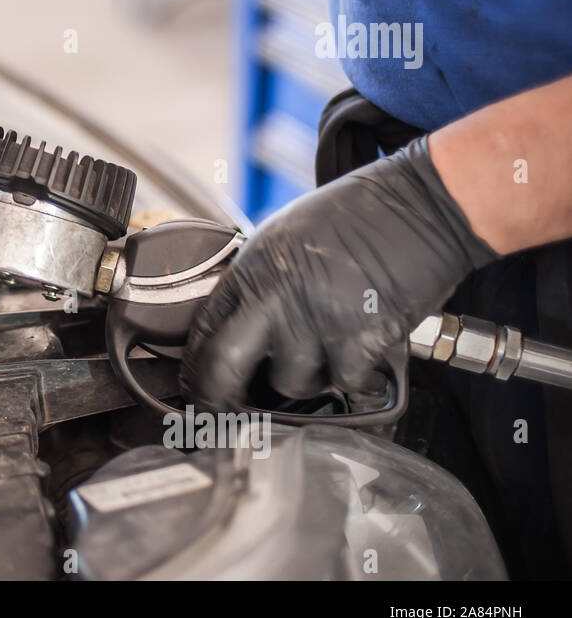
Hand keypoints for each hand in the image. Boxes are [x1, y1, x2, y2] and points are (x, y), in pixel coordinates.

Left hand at [181, 137, 497, 411]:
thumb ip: (258, 283)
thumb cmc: (357, 216)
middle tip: (228, 413)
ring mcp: (317, 318)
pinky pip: (345, 384)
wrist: (421, 204)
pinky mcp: (361, 339)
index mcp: (251, 267)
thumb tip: (237, 328)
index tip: (198, 387)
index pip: (202, 330)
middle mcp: (275, 294)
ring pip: (291, 384)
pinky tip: (363, 352)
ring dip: (308, 381)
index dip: (196, 369)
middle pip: (224, 368)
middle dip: (220, 398)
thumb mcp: (285, 239)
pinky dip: (356, 378)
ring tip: (327, 349)